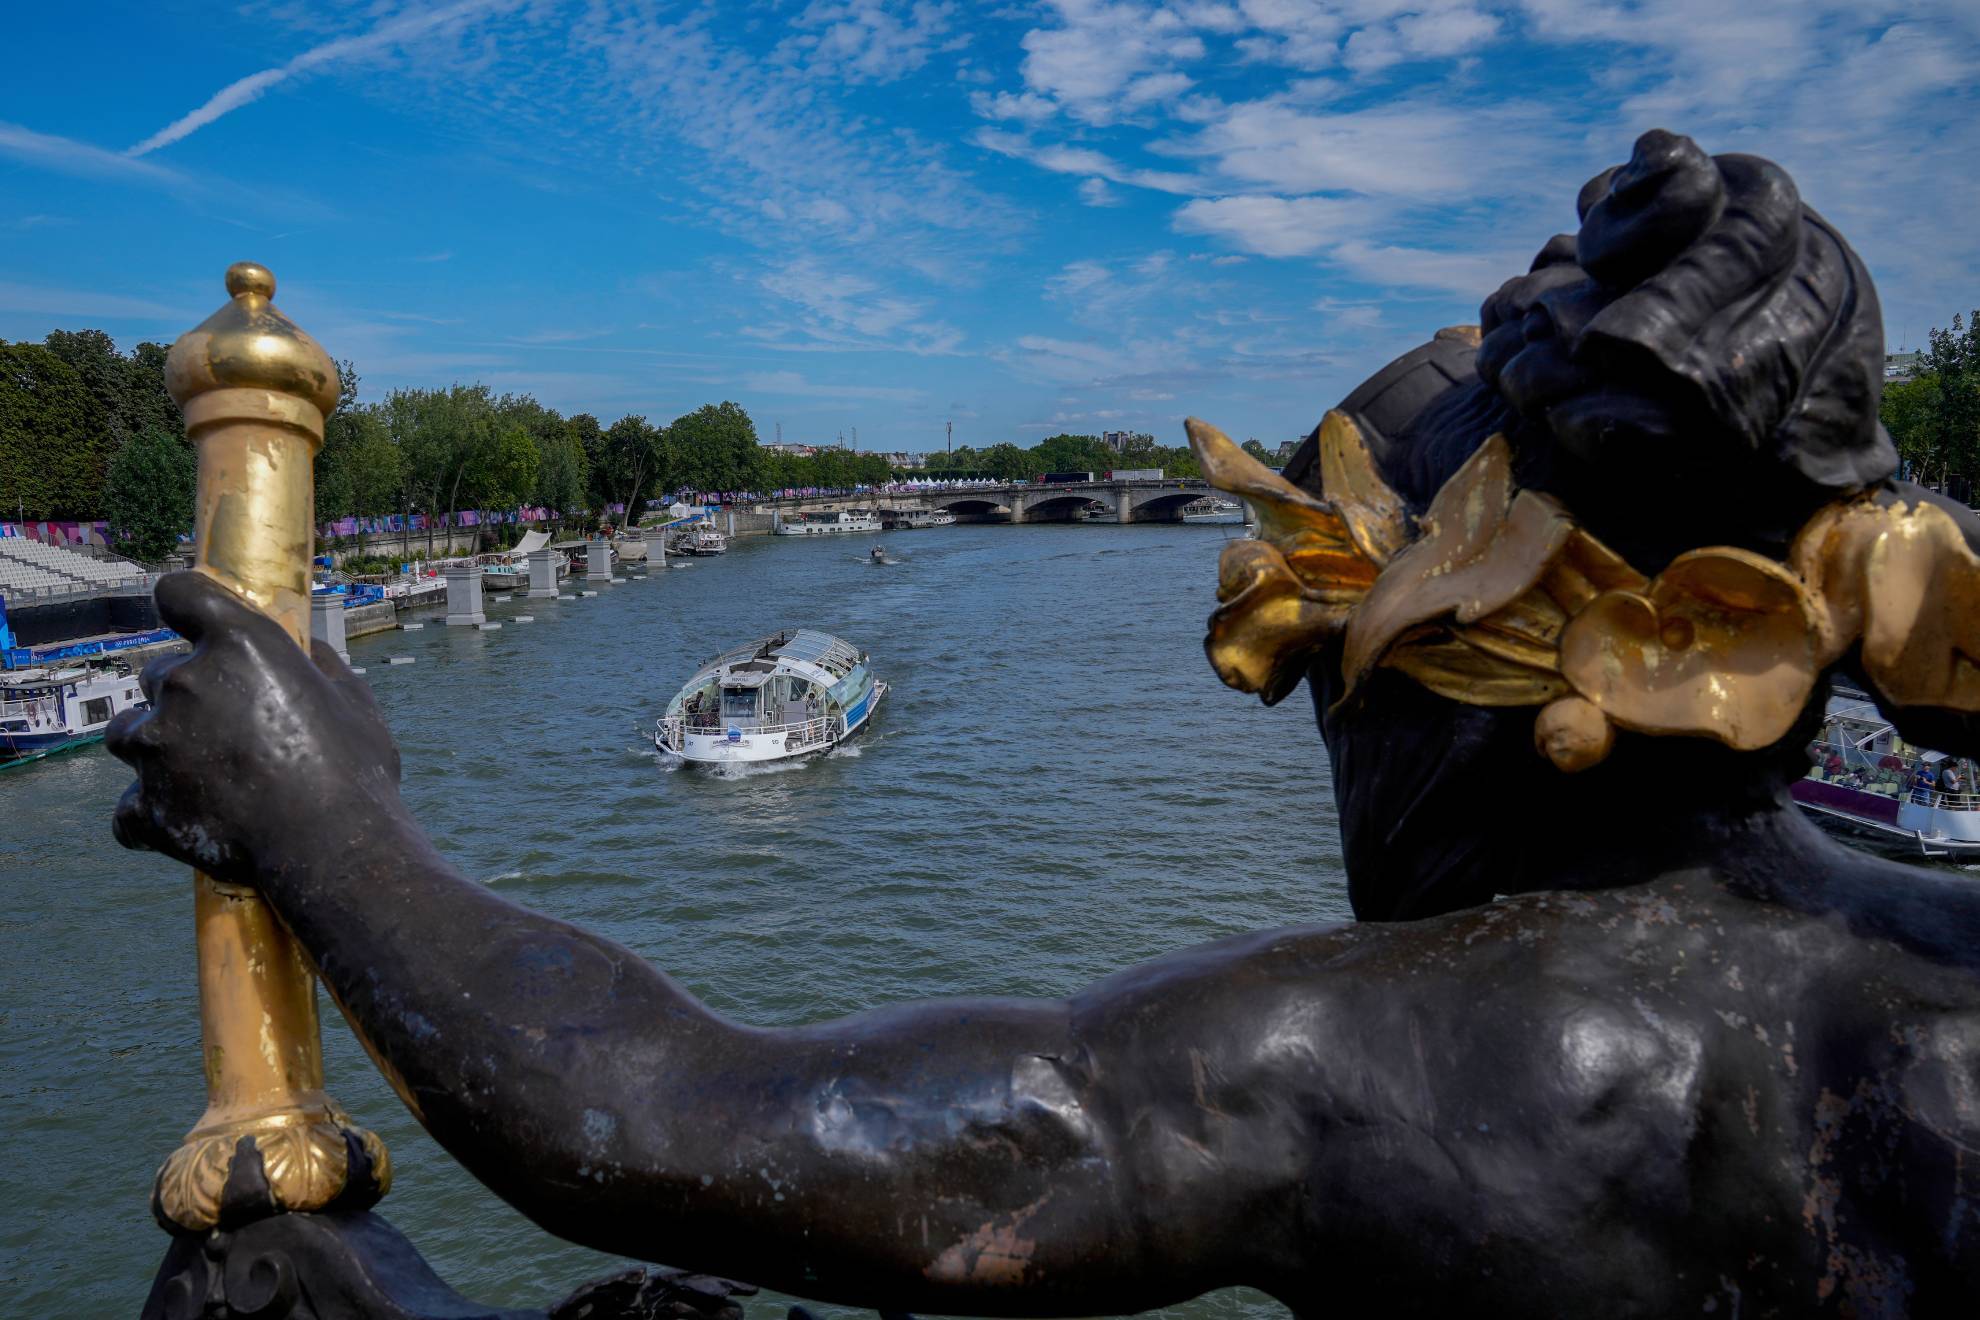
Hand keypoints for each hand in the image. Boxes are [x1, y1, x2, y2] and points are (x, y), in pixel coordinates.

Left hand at [109, 572, 406, 882]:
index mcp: (239, 644)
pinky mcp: (145, 803)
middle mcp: (186, 682)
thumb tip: (305, 649)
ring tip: (196, 770)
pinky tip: (180, 818)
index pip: (180, 593)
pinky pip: (127, 807)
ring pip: (127, 731)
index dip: (184, 603)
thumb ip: (319, 664)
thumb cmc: (356, 770)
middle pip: (157, 672)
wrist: (334, 848)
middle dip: (185, 694)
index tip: (191, 618)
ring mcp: (156, 744)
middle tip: (227, 726)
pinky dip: (147, 813)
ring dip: (153, 743)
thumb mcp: (355, 700)